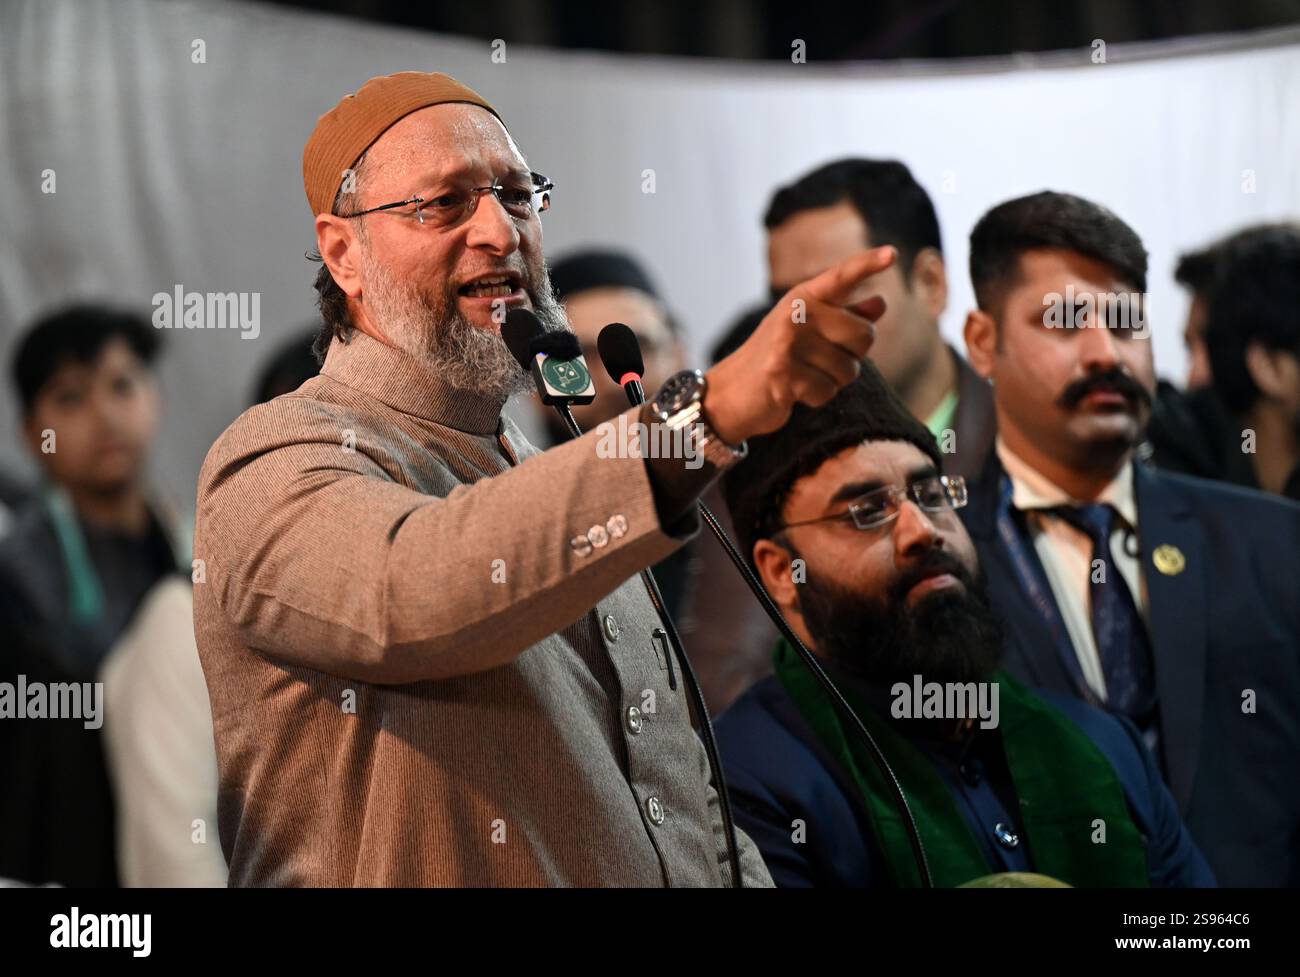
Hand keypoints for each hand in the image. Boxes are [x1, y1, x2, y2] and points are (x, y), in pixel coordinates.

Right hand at [703, 246, 893, 443]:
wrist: (732, 391)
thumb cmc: (778, 357)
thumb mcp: (809, 330)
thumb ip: (845, 316)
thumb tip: (880, 303)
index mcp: (803, 297)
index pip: (841, 277)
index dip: (867, 265)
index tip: (891, 254)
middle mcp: (796, 313)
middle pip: (864, 334)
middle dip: (853, 356)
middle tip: (822, 360)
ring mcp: (788, 343)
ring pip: (849, 369)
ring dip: (834, 381)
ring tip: (805, 376)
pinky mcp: (783, 373)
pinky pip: (828, 391)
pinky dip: (817, 398)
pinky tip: (795, 392)